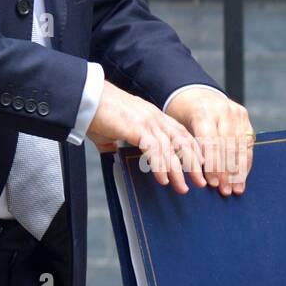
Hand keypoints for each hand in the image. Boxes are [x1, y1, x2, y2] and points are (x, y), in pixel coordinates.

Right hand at [86, 81, 206, 194]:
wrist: (85, 98)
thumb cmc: (96, 112)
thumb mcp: (112, 129)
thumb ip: (114, 140)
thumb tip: (111, 152)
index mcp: (152, 115)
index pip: (180, 133)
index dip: (192, 150)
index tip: (200, 165)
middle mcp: (154, 117)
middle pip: (182, 142)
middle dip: (193, 163)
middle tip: (200, 182)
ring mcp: (147, 122)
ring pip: (170, 148)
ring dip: (179, 170)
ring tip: (183, 187)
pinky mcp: (137, 128)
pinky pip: (154, 150)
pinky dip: (160, 166)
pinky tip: (163, 179)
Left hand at [163, 88, 253, 195]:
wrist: (194, 92)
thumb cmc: (181, 114)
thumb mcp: (178, 126)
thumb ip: (187, 146)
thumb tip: (191, 175)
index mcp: (202, 112)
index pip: (210, 143)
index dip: (213, 166)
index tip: (213, 184)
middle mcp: (221, 111)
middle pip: (227, 146)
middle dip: (226, 172)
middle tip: (225, 191)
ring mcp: (235, 112)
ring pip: (239, 146)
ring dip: (238, 171)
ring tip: (235, 189)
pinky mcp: (244, 115)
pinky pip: (247, 142)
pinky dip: (245, 161)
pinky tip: (242, 177)